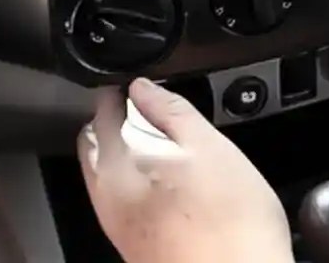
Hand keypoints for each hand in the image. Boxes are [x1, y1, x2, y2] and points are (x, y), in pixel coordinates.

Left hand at [78, 79, 292, 262]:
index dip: (124, 90)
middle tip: (155, 113)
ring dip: (127, 152)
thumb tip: (143, 87)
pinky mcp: (131, 243)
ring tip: (169, 149)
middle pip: (97, 142)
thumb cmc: (231, 223)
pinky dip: (136, 181)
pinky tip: (170, 185)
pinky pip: (121, 198)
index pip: (103, 109)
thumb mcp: (210, 148)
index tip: (142, 85)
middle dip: (118, 122)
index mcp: (119, 161)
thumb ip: (171, 111)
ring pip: (106, 172)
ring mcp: (115, 222)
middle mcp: (106, 193)